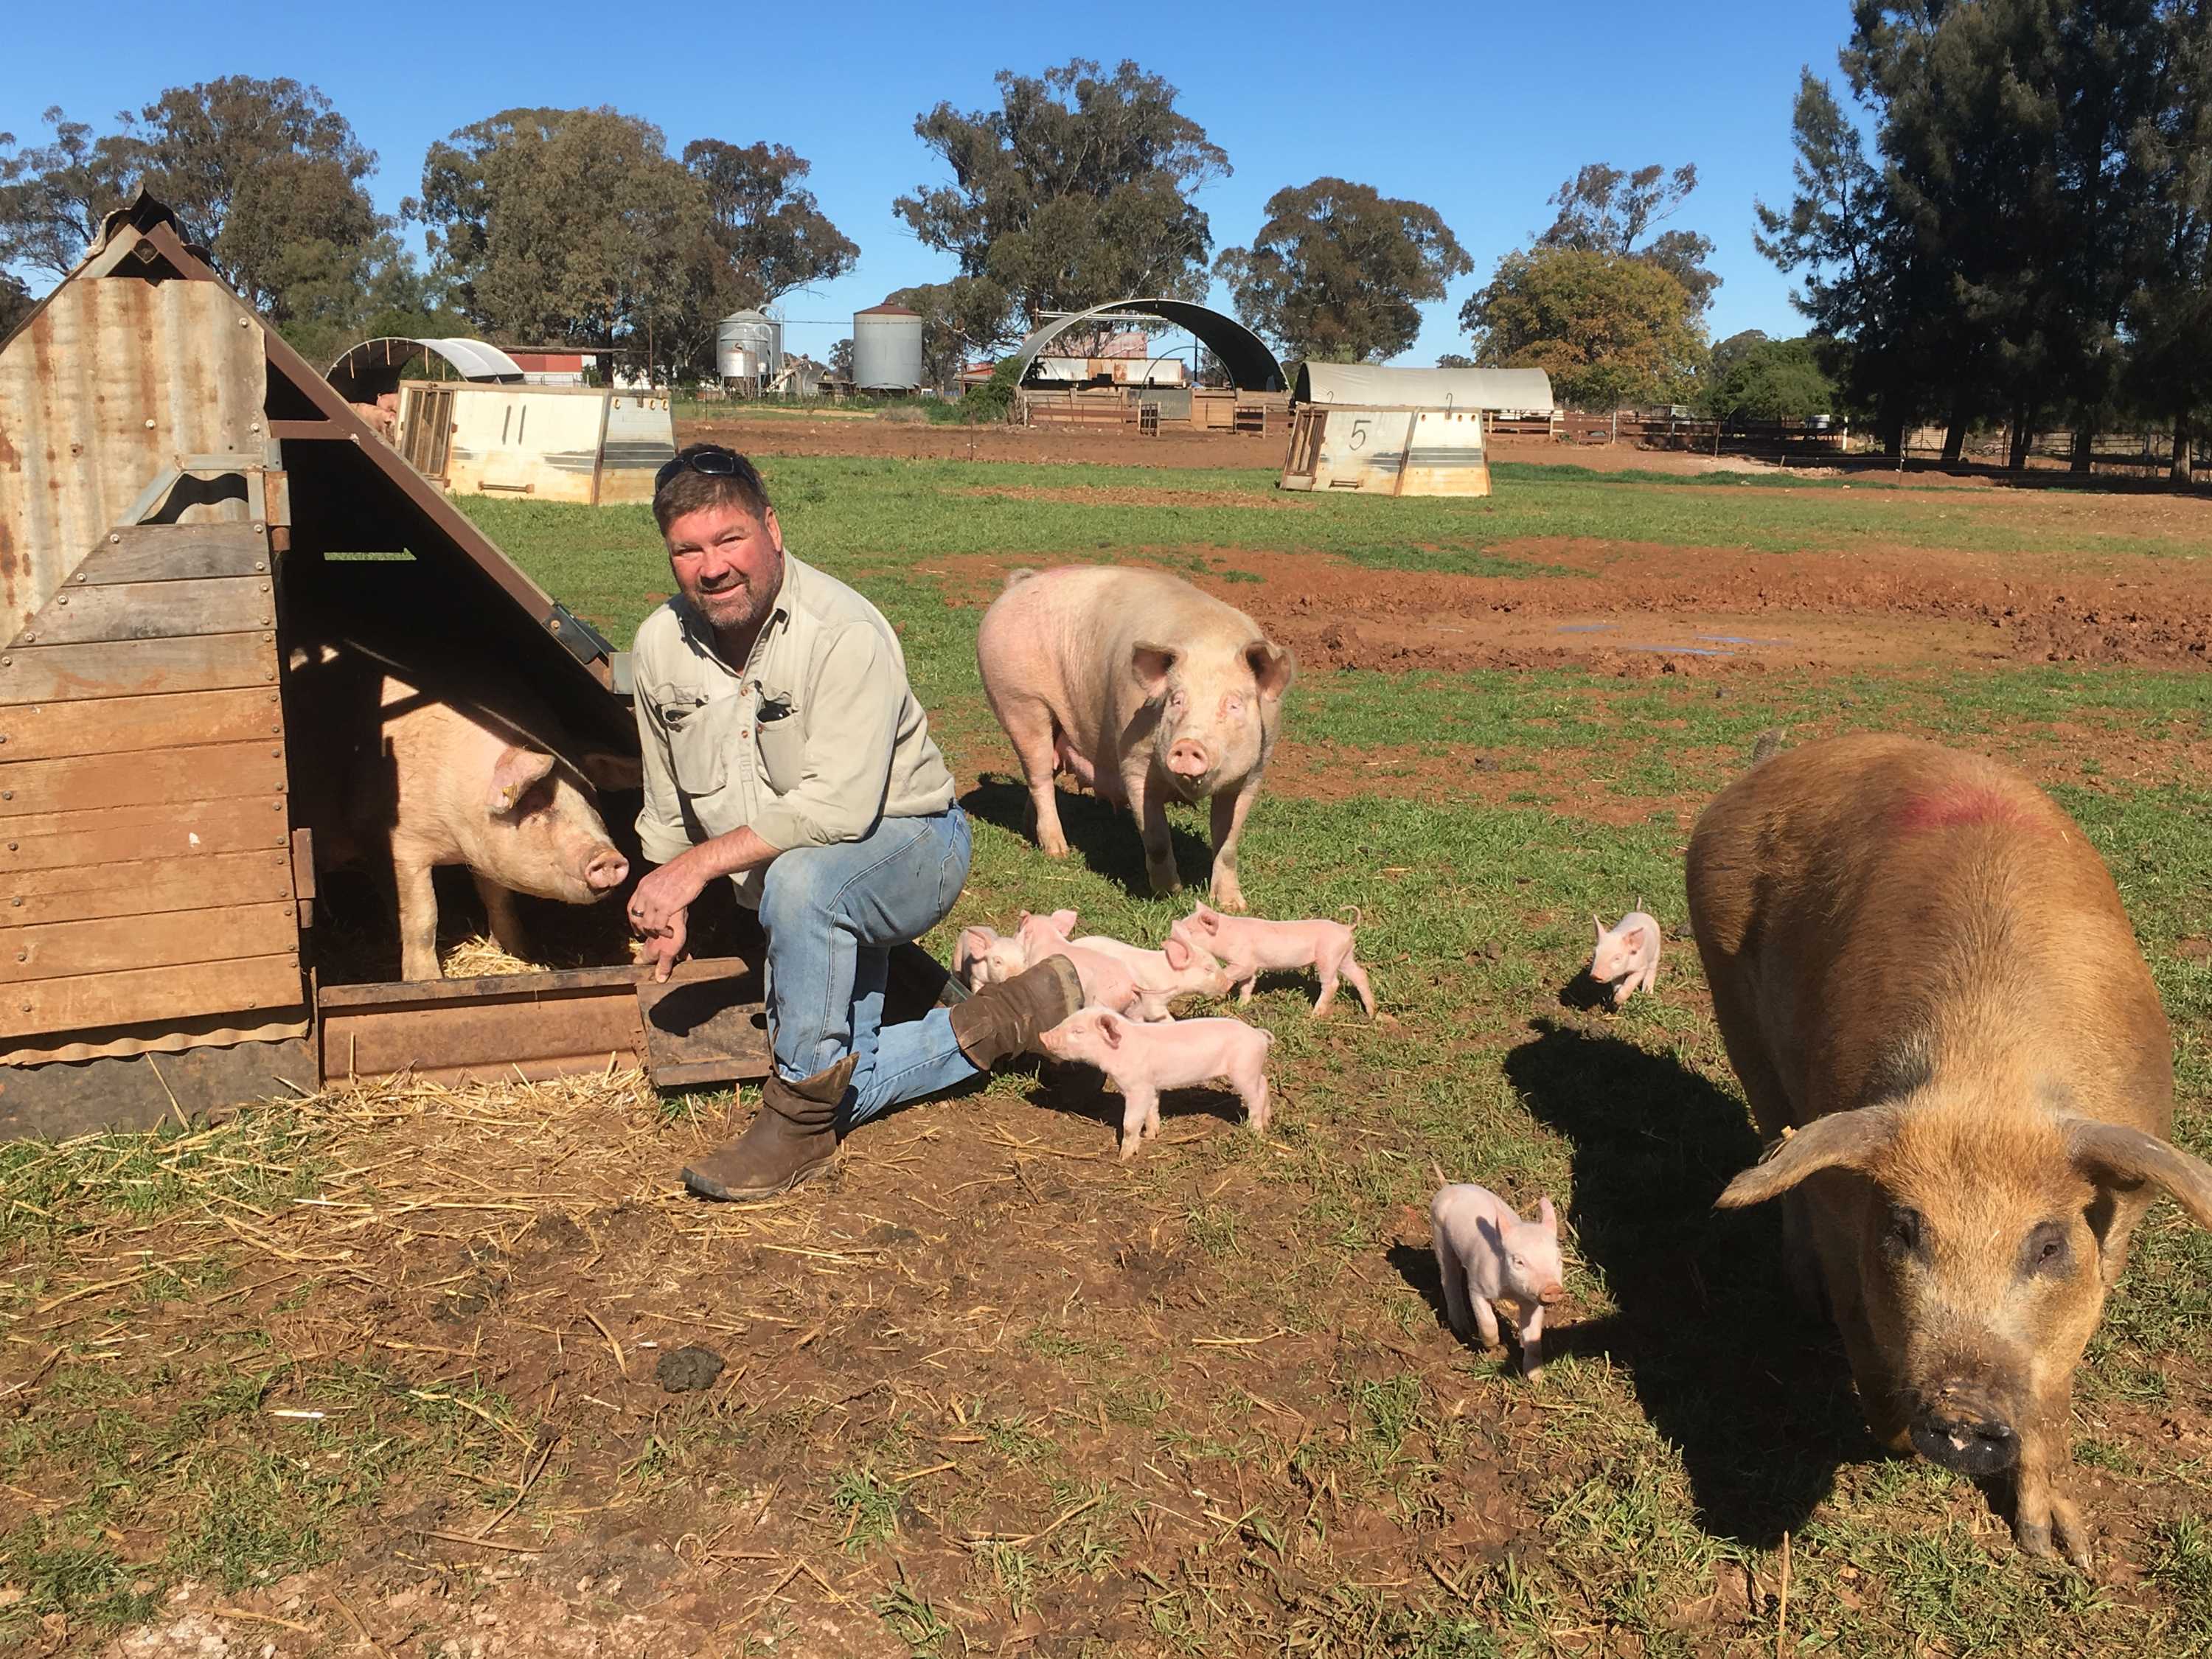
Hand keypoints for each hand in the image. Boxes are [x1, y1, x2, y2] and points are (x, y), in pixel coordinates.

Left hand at [628, 855, 705, 983]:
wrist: (695, 866)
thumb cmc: (684, 870)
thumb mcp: (662, 876)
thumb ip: (655, 888)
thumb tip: (656, 897)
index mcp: (643, 885)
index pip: (631, 907)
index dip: (633, 920)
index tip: (638, 928)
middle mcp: (645, 893)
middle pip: (635, 918)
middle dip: (641, 929)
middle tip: (649, 935)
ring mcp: (654, 900)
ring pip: (646, 924)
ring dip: (654, 933)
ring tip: (664, 934)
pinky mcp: (665, 907)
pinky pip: (658, 926)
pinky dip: (663, 932)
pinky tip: (671, 932)